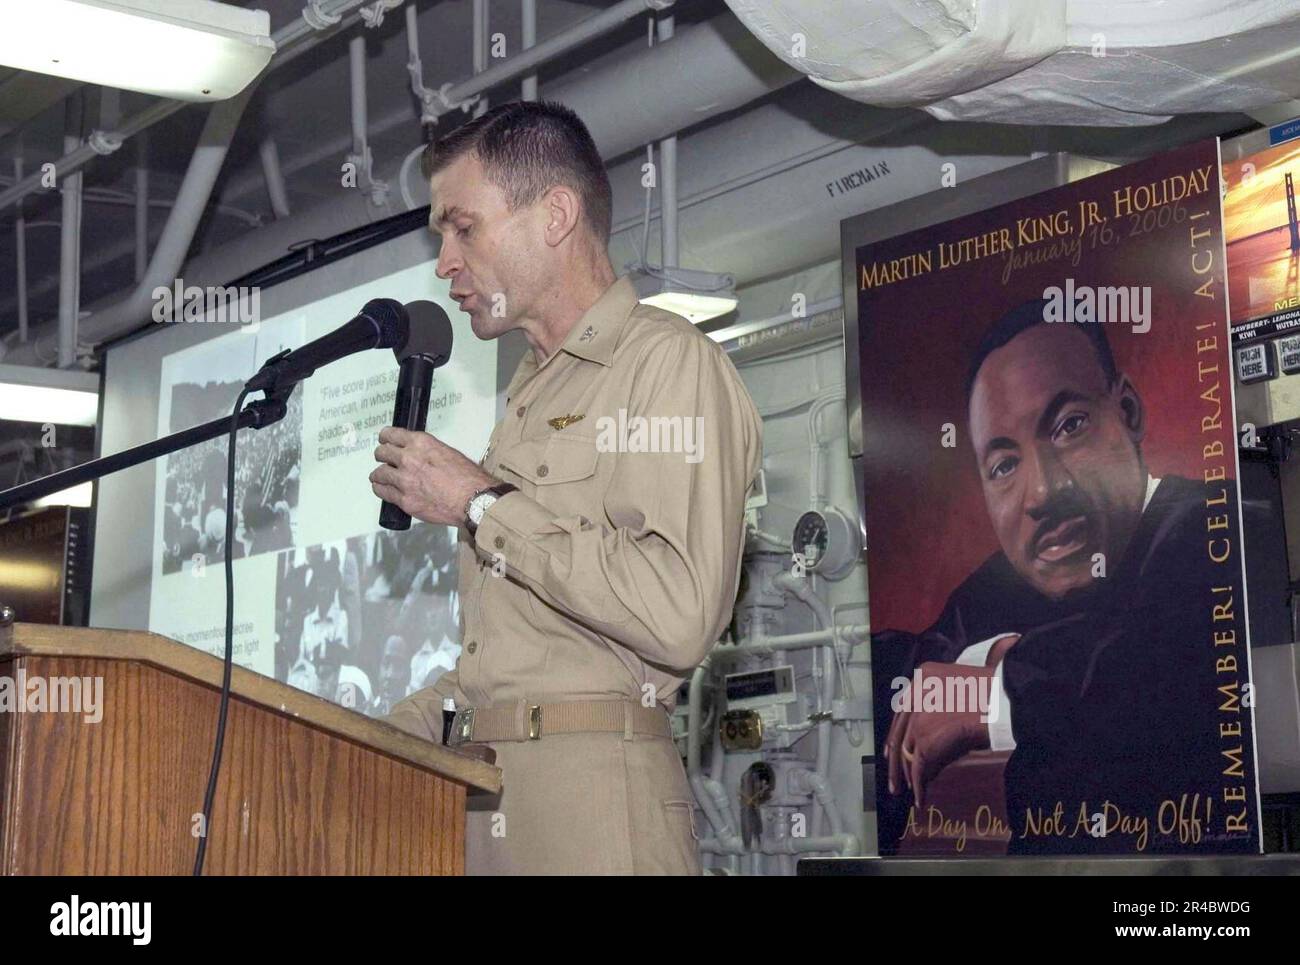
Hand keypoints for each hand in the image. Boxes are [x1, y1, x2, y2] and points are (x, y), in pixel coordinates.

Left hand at [370, 427, 495, 526]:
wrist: (472, 500)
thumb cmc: (467, 476)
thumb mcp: (448, 452)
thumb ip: (428, 452)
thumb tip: (419, 456)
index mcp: (420, 443)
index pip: (391, 434)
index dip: (385, 437)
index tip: (384, 440)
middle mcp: (408, 459)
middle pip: (381, 453)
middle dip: (381, 455)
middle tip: (384, 459)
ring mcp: (404, 480)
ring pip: (378, 474)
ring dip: (379, 474)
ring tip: (381, 477)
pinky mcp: (404, 500)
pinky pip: (383, 492)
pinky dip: (381, 489)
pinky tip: (383, 489)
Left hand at [883, 660, 994, 807]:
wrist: (1005, 699)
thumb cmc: (994, 693)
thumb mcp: (960, 687)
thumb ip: (941, 701)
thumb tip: (931, 734)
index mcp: (923, 676)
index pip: (903, 710)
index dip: (896, 733)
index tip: (891, 751)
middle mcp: (915, 694)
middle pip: (899, 732)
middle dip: (895, 758)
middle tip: (894, 778)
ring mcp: (918, 717)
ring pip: (905, 751)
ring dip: (906, 774)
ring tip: (906, 790)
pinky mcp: (925, 739)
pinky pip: (918, 766)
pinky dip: (918, 784)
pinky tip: (920, 797)